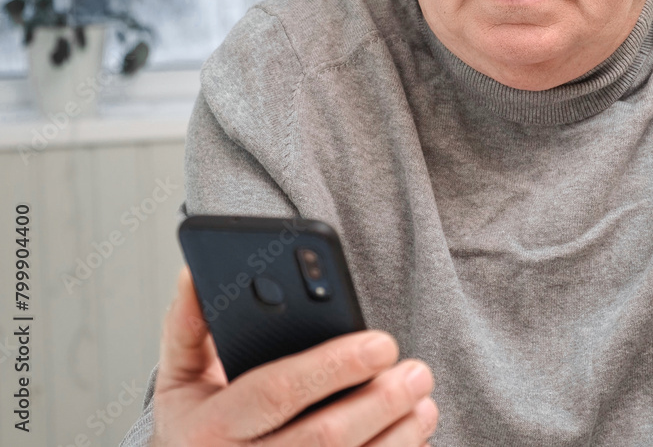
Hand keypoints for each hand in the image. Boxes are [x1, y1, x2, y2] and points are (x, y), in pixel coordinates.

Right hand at [150, 266, 437, 445]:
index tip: (382, 342)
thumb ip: (189, 324)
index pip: (277, 391)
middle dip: (381, 401)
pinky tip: (411, 436)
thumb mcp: (182, 379)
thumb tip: (195, 271)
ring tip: (423, 401)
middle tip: (417, 371)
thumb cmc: (196, 427)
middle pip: (325, 438)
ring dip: (398, 435)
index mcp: (207, 428)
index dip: (334, 366)